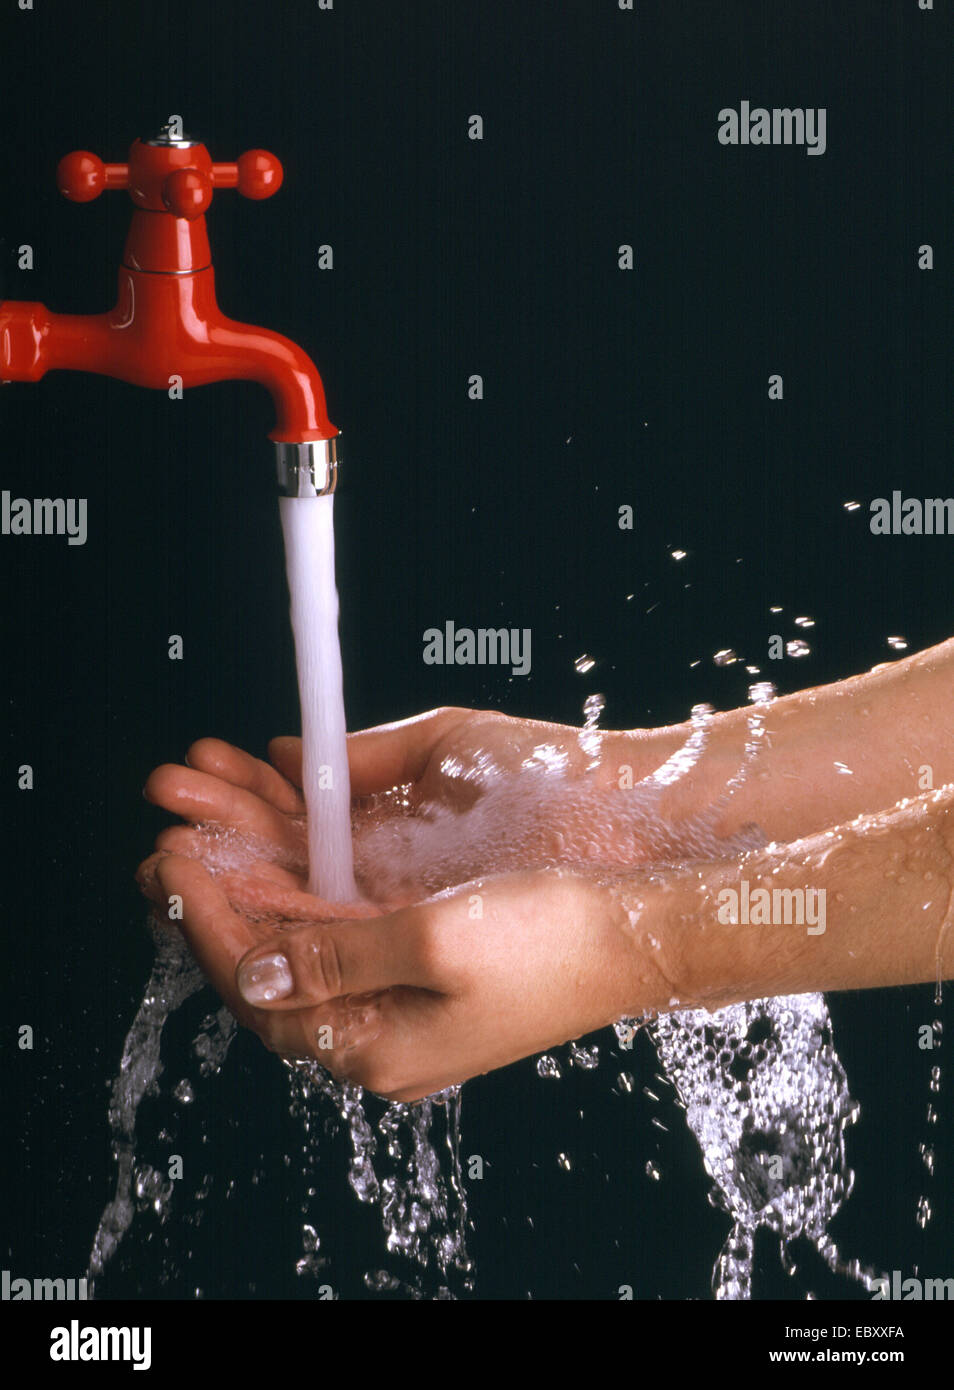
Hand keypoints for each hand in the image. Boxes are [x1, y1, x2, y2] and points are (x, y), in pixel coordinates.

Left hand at [136, 709, 673, 1098]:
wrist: (643, 926)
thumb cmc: (555, 942)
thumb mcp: (435, 944)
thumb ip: (335, 954)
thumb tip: (253, 968)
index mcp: (376, 1044)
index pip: (257, 986)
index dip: (205, 916)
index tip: (169, 858)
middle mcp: (380, 1022)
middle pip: (270, 949)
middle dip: (221, 874)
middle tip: (172, 822)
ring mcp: (401, 984)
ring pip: (302, 917)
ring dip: (257, 851)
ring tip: (210, 793)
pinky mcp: (424, 947)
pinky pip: (343, 902)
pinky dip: (306, 854)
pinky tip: (282, 807)